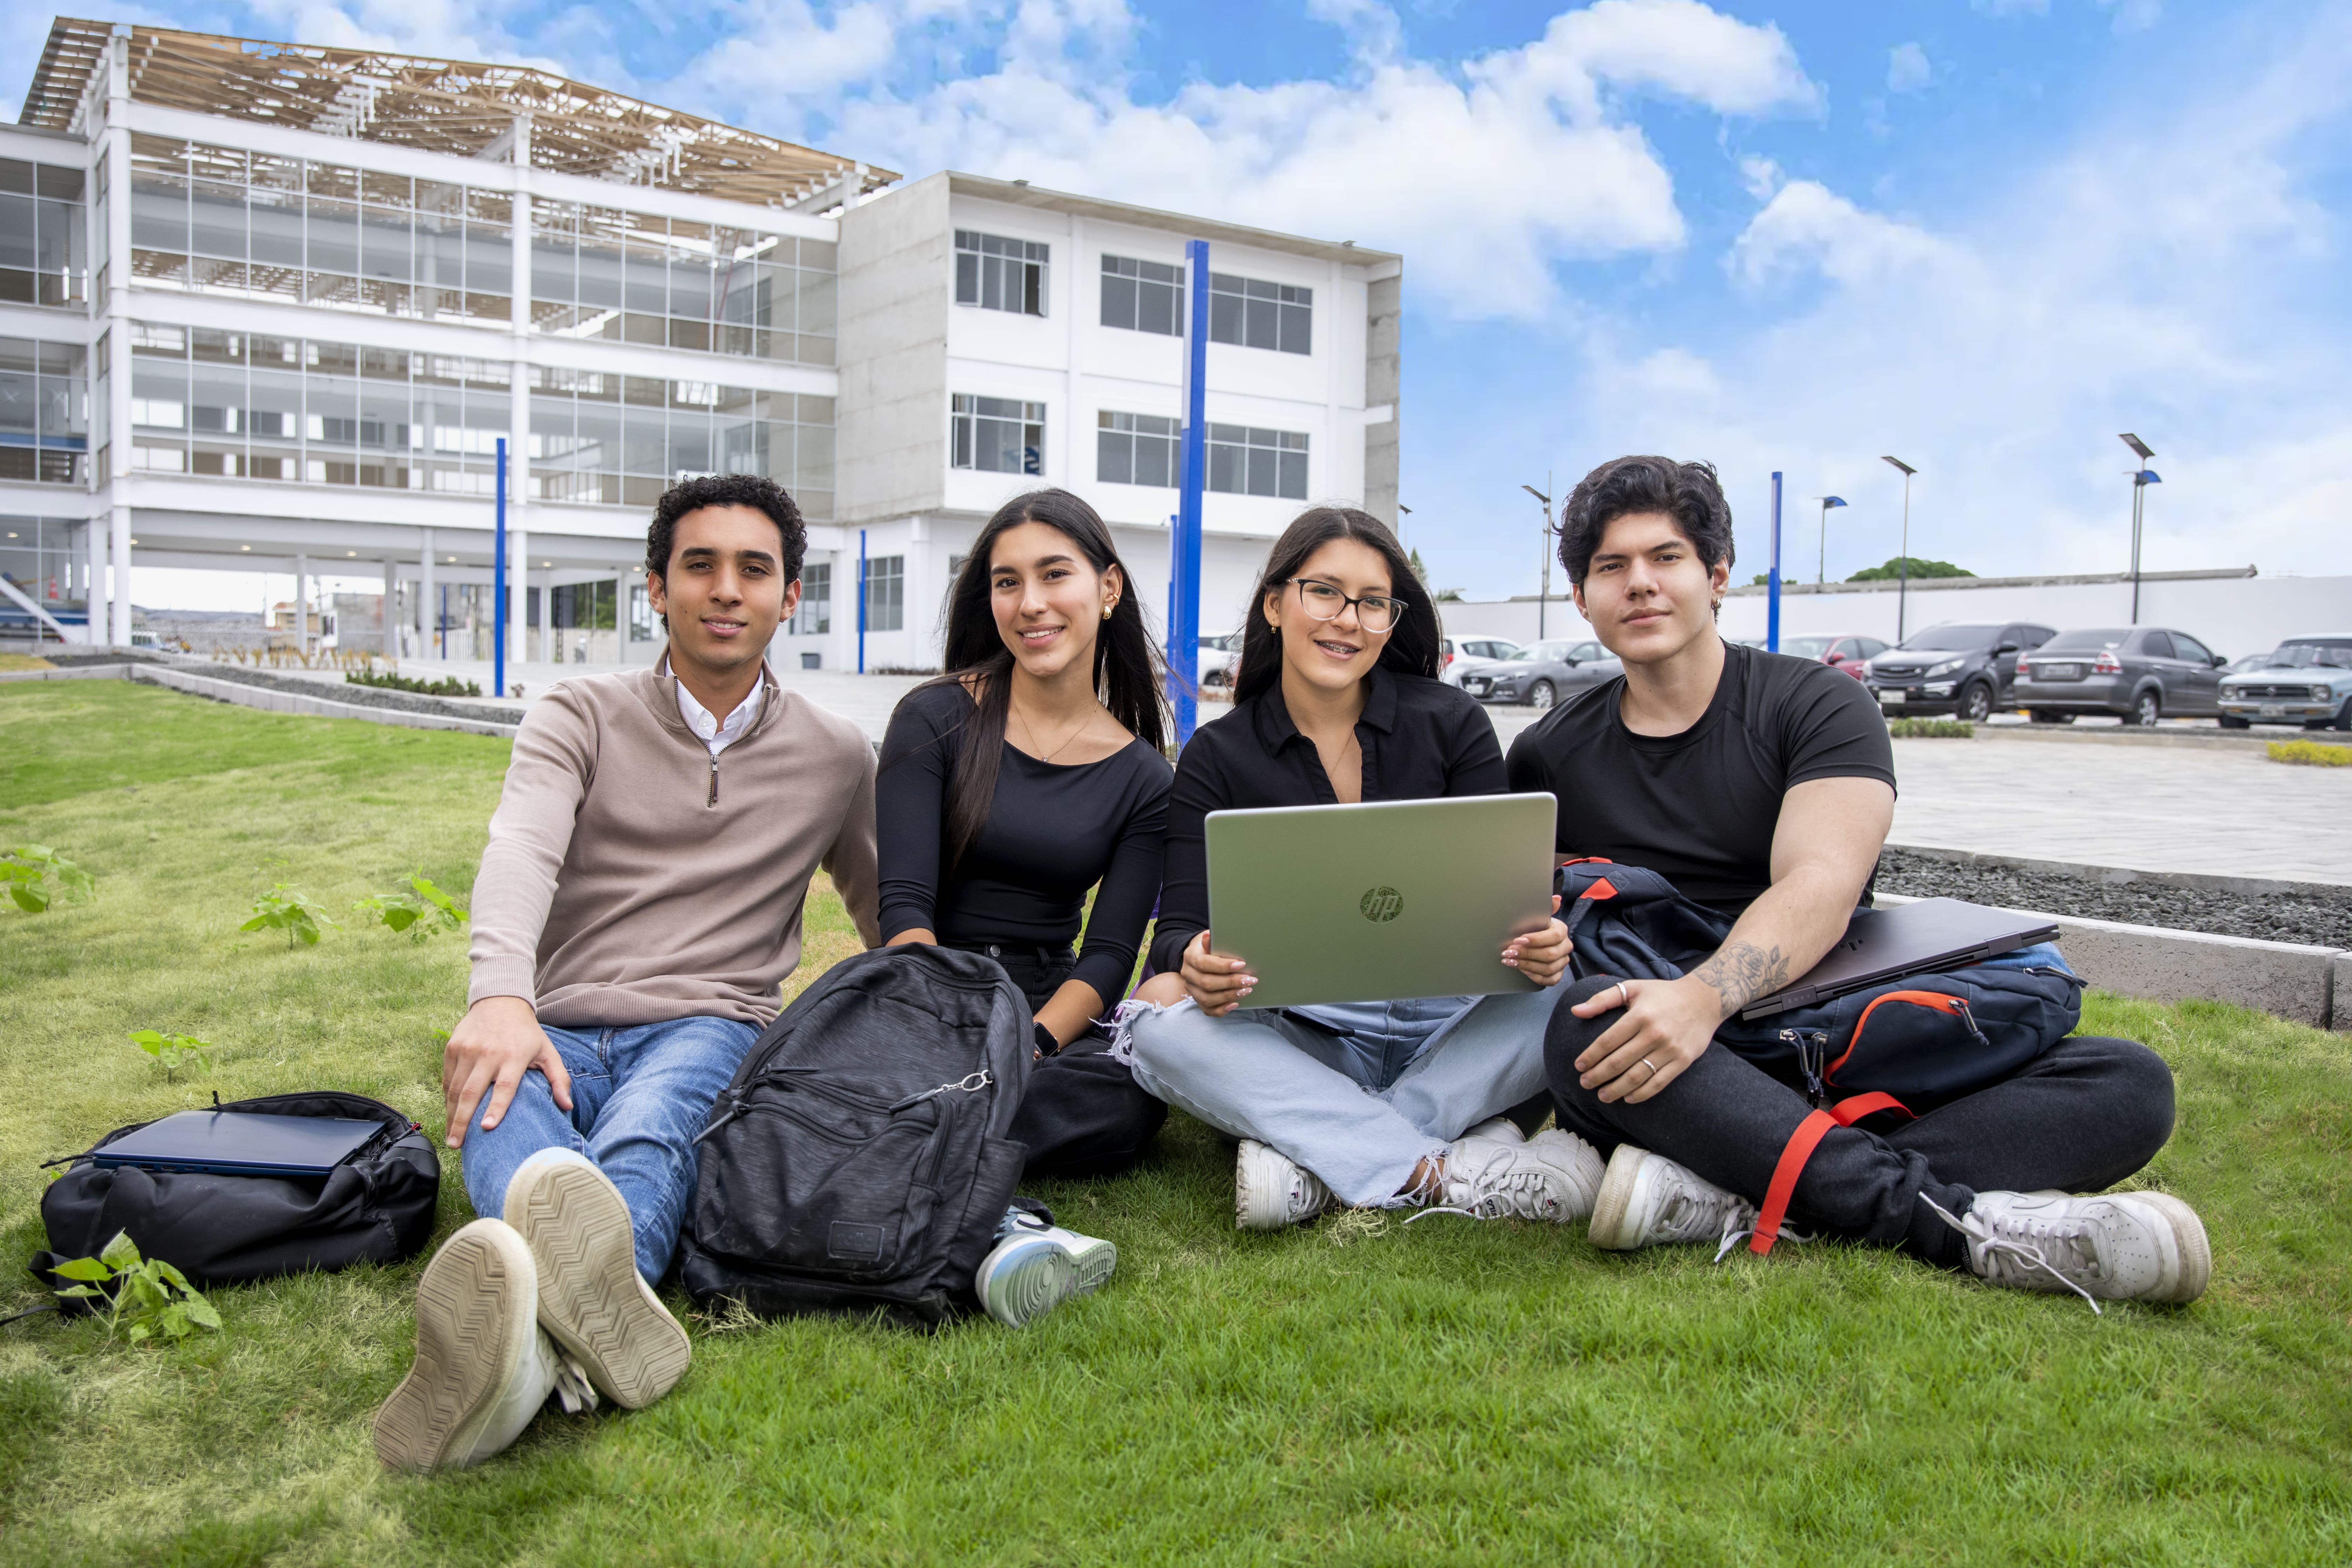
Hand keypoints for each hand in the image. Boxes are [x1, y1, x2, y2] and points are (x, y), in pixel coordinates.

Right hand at [443, 995, 570, 1146]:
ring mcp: (467, 1049)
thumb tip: (568, 1107)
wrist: (500, 1001)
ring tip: (452, 1138)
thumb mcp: (548, 1051)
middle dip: (462, 1121)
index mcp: (514, 1055)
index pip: (504, 1086)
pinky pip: (448, 1079)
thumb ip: (559, 1079)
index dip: (496, 1107)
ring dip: (451, 1115)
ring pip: (455, 1088)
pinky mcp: (453, 1047)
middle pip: (472, 1092)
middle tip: (457, 1145)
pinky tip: (449, 1115)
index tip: (486, 1128)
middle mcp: (488, 1053)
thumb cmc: (527, 1033)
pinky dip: (447, 1098)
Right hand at [1179, 930, 1256, 1016]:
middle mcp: (1188, 974)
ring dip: (1229, 996)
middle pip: (1206, 983)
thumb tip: (1208, 937)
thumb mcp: (1212, 940)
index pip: (1204, 963)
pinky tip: (1235, 1004)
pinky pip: (1208, 1010)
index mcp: (1190, 957)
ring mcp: (1191, 989)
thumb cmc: (1211, 947)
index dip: (1223, 966)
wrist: (1200, 956)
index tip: (1242, 964)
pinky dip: (1222, 1009)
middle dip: (1230, 983)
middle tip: (1250, 979)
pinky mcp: (1197, 999)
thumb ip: (1212, 942)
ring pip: (1207, 999)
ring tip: (1246, 990)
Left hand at [1502, 896, 1569, 985]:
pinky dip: (1535, 976)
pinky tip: (1522, 970)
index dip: (1536, 940)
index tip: (1518, 940)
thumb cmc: (1535, 927)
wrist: (1537, 940)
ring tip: (1510, 961)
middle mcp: (1565, 947)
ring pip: (1548, 968)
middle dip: (1526, 954)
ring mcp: (1563, 961)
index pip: (1553, 937)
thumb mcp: (1538, 915)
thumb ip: (1546, 907)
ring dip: (1526, 965)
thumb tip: (1556, 898)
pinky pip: (1550, 980)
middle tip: (1508, 952)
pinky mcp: (1558, 973)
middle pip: (1550, 954)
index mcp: (1561, 930)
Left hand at [1567, 974, 1721, 1103]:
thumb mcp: (1633, 988)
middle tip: (1584, 1083)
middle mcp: (1654, 1033)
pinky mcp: (1683, 1061)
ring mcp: (1670, 1049)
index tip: (1578, 1065)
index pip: (1608, 1041)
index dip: (1591, 1055)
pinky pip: (1659, 1082)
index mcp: (1640, 1015)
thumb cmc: (1663, 994)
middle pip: (1619, 1061)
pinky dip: (1642, 1093)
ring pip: (1637, 1076)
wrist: (1705, 999)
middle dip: (1598, 1075)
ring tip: (1602, 1095)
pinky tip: (1628, 1098)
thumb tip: (1575, 1011)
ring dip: (1617, 1089)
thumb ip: (1603, 999)